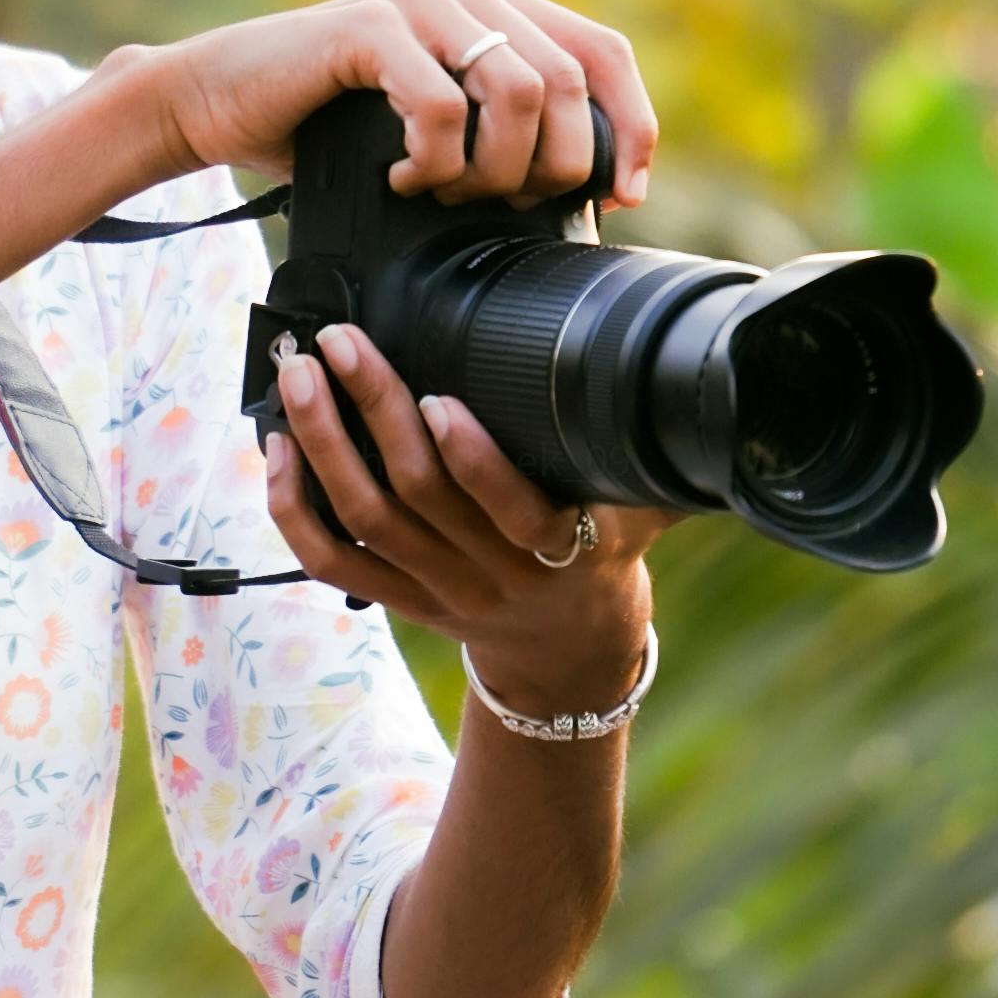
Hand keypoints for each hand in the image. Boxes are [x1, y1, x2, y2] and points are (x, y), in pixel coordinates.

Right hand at [121, 0, 657, 209]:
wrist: (220, 102)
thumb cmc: (329, 127)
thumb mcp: (441, 126)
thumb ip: (509, 126)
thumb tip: (606, 184)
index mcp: (496, 0)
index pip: (603, 54)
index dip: (628, 129)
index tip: (618, 196)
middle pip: (568, 82)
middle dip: (550, 167)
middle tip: (499, 203)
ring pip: (518, 92)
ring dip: (491, 169)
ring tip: (444, 190)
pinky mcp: (371, 24)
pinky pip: (442, 108)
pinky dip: (433, 163)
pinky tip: (401, 179)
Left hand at [263, 320, 681, 713]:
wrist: (570, 655)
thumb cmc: (609, 553)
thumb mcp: (650, 510)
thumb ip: (671, 460)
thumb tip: (722, 397)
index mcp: (559, 549)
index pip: (510, 508)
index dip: (471, 457)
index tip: (441, 397)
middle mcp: (490, 573)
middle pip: (417, 495)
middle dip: (373, 410)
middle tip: (341, 342)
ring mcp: (434, 588)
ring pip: (363, 518)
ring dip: (322, 444)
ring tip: (299, 376)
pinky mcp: (393, 598)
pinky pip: (327, 559)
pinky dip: (291, 506)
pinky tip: (275, 450)